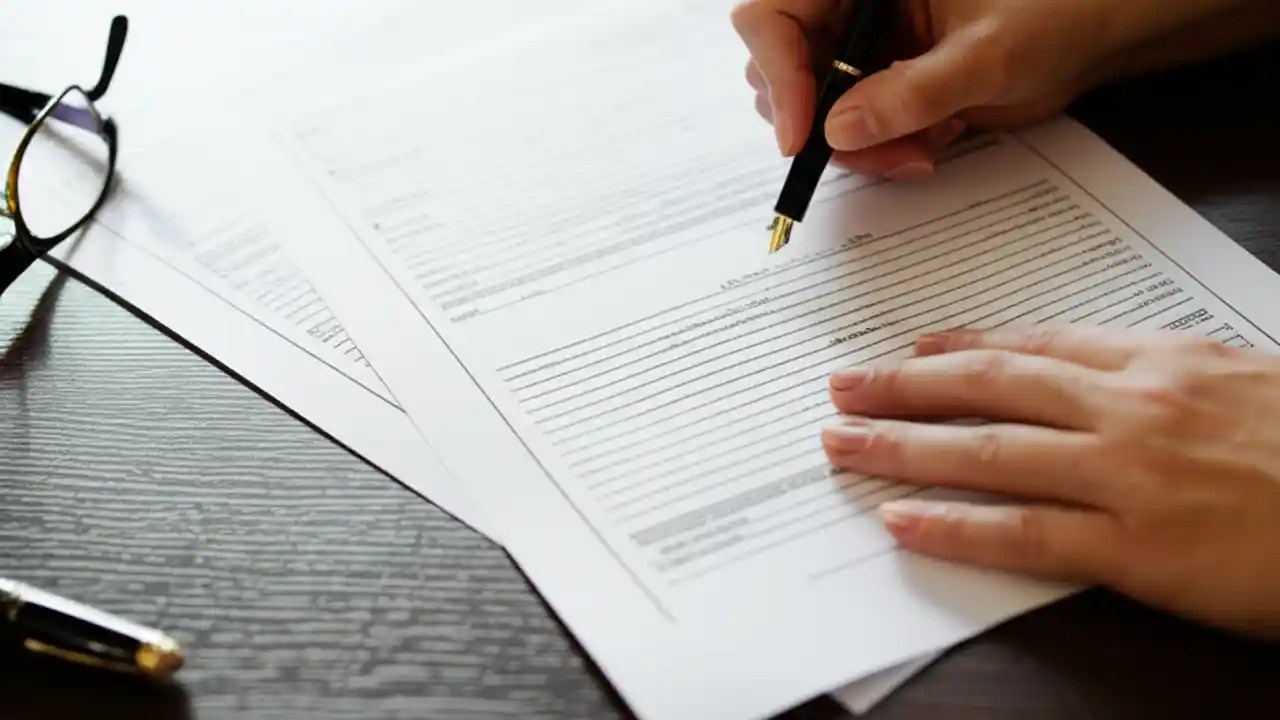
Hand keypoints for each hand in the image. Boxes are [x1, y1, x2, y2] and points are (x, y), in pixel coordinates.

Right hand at [731, 0, 1279, 178]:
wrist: (1094, 34)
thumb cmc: (1056, 11)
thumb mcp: (988, 54)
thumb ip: (914, 91)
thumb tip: (840, 129)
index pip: (775, 15)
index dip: (779, 72)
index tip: (802, 134)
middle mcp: (852, 5)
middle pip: (784, 68)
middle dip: (820, 122)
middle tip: (873, 152)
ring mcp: (863, 46)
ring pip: (813, 108)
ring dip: (856, 147)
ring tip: (915, 154)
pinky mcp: (879, 83)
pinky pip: (849, 129)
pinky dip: (880, 151)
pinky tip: (928, 145)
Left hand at [821, 324, 1279, 640]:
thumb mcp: (1245, 379)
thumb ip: (1163, 373)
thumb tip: (1095, 374)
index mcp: (1162, 360)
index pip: (1036, 345)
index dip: (962, 347)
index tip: (912, 349)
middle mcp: (1132, 406)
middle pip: (991, 386)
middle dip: (905, 385)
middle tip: (842, 385)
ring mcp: (1129, 475)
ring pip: (988, 451)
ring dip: (903, 446)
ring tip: (842, 443)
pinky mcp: (1139, 547)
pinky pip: (1024, 533)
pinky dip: (955, 525)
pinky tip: (901, 519)